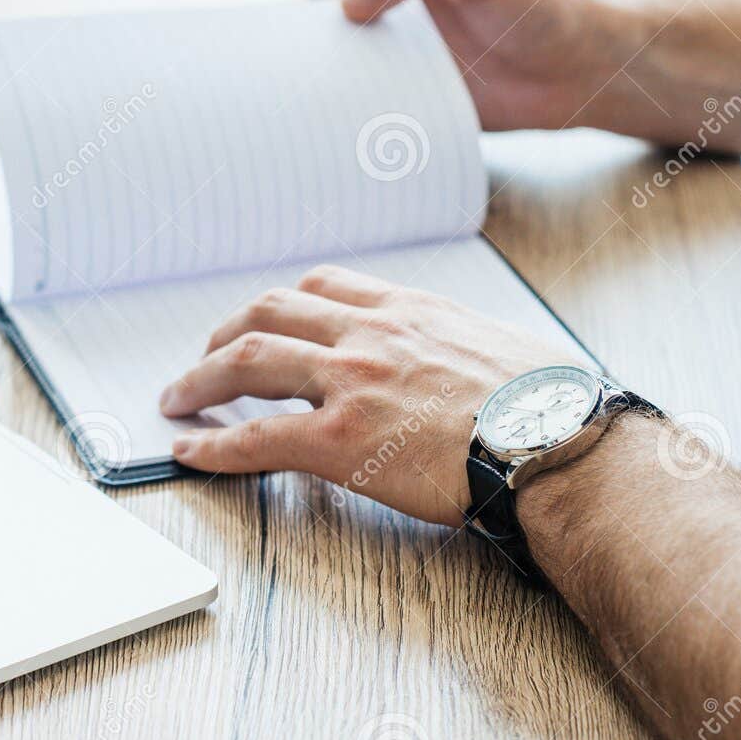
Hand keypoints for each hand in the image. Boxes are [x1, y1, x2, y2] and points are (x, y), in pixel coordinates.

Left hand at [159, 265, 574, 526]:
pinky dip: (213, 444)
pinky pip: (257, 436)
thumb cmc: (552, 408)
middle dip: (225, 333)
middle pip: (271, 312)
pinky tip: (189, 452)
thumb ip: (461, 346)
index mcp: (412, 311)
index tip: (265, 321)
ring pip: (250, 360)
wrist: (564, 445)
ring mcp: (352, 382)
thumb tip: (462, 363)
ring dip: (200, 378)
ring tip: (176, 398)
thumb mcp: (502, 347)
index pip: (326, 287)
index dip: (282, 306)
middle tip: (204, 358)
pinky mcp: (342, 439)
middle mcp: (373, 333)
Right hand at [311, 0, 628, 131]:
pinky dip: (356, 124)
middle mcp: (388, 2)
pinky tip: (358, 134)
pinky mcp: (412, 96)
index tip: (346, 29)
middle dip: (314, 56)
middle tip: (328, 78)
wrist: (588, 66)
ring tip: (333, 113)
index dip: (322, 7)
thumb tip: (343, 3)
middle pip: (321, 31)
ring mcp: (398, 51)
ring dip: (330, 94)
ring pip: (338, 74)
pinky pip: (368, 112)